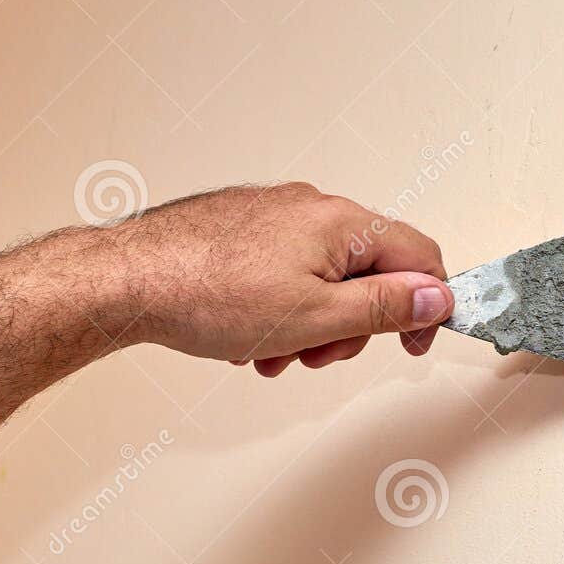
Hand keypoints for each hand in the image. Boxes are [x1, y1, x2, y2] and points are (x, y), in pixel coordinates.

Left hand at [115, 182, 452, 376]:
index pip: (419, 255)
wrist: (127, 280)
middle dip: (351, 325)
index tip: (413, 344)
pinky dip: (280, 310)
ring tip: (272, 352)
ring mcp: (276, 215)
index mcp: (342, 222)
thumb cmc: (207, 294)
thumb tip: (437, 298)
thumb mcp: (316, 317)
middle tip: (320, 356)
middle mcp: (313, 208)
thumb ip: (384, 308)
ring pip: (324, 278)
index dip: (426, 306)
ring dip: (311, 325)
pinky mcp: (244, 228)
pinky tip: (249, 337)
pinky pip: (286, 272)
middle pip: (369, 271)